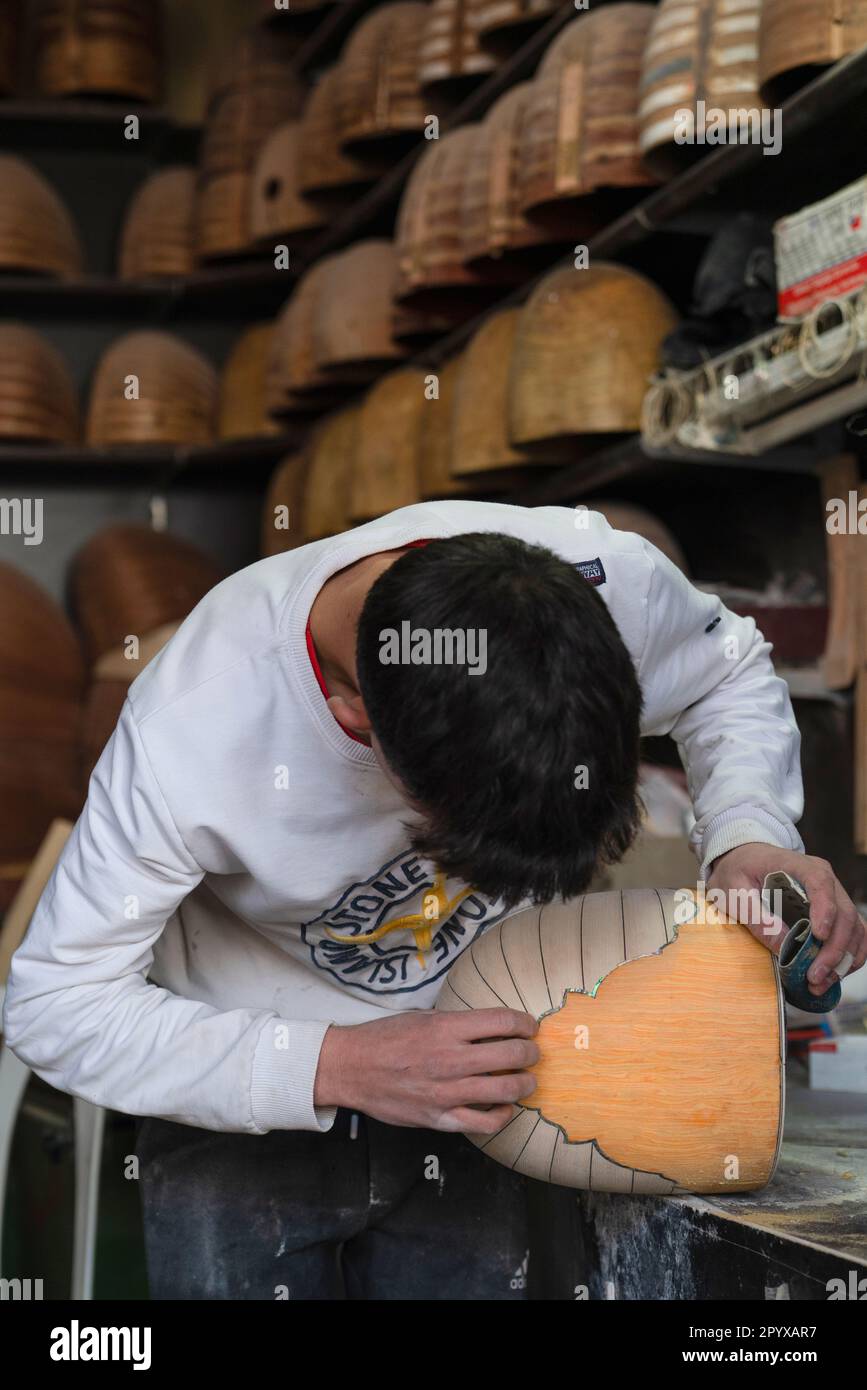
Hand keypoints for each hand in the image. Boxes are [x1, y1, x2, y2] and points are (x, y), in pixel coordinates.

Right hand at [313, 1008, 538, 1132]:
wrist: (351, 1068)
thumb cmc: (385, 1039)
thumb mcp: (422, 1017)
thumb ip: (458, 1023)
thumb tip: (493, 1027)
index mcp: (446, 1028)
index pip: (503, 1022)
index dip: (524, 1023)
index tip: (528, 1027)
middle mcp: (450, 1059)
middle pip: (512, 1055)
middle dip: (531, 1053)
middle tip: (531, 1053)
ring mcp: (446, 1092)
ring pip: (505, 1091)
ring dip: (524, 1084)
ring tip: (525, 1080)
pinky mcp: (439, 1118)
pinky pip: (484, 1123)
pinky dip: (502, 1116)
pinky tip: (504, 1107)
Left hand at [708, 843, 866, 995]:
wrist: (746, 861)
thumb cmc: (740, 871)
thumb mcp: (734, 889)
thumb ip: (756, 915)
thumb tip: (784, 945)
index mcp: (800, 866)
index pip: (821, 883)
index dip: (825, 910)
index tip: (818, 936)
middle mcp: (826, 880)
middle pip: (844, 914)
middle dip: (833, 949)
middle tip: (814, 977)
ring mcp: (834, 897)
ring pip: (855, 928)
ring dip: (843, 959)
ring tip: (819, 984)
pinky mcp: (835, 913)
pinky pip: (855, 936)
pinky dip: (848, 957)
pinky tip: (832, 976)